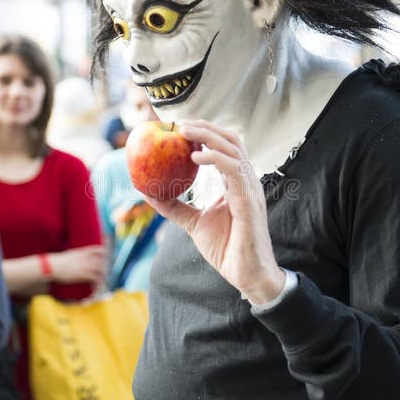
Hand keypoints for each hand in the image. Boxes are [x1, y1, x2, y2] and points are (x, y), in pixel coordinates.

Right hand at [50, 245, 106, 286]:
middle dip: (103, 267)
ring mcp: (87, 266)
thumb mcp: (67, 256)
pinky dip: (97, 284)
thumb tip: (71, 259)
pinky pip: (96, 279)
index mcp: (83, 252)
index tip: (104, 256)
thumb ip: (73, 256)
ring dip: (101, 277)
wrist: (53, 267)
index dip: (103, 252)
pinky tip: (95, 288)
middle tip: (101, 273)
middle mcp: (87, 258)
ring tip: (99, 283)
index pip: (98, 250)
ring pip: (101, 271)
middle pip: (102, 261)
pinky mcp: (85, 275)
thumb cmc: (56, 262)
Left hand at [144, 120, 284, 304]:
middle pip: (231, 141)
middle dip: (206, 127)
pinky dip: (216, 159)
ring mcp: (251, 191)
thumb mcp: (194, 223)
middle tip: (178, 124)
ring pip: (233, 150)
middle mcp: (247, 182)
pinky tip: (195, 157)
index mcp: (237, 183)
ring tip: (183, 132)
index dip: (205, 133)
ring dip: (208, 136)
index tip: (179, 127)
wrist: (247, 276)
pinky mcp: (250, 203)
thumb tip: (148, 192)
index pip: (225, 148)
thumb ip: (175, 206)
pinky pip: (235, 172)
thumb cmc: (227, 250)